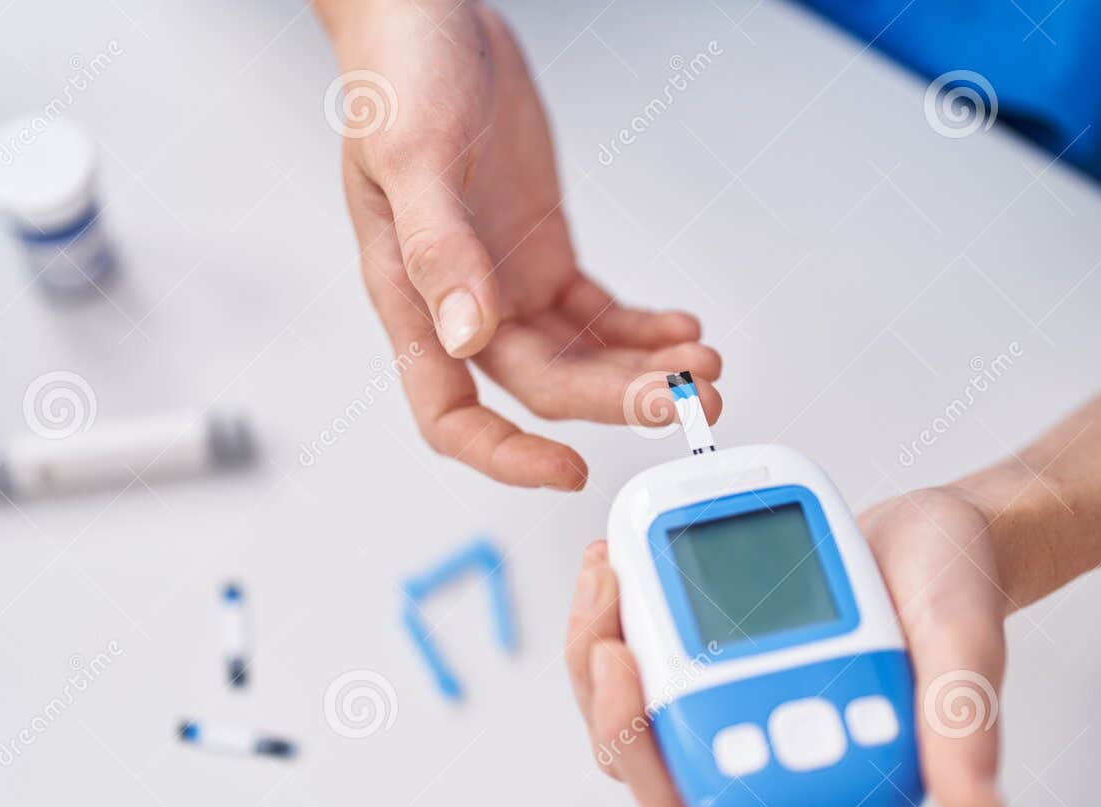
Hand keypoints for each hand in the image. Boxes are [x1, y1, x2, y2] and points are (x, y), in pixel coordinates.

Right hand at [323, 1, 722, 488]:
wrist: (427, 16)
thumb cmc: (397, 77)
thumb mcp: (413, 153)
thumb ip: (438, 245)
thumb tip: (466, 334)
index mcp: (409, 296)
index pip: (450, 412)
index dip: (505, 454)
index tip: (568, 468)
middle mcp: (457, 304)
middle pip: (546, 386)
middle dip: (620, 401)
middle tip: (689, 398)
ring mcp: (503, 281)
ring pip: (580, 357)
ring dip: (642, 369)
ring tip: (703, 365)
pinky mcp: (541, 252)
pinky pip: (595, 314)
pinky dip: (639, 329)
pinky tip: (679, 327)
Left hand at [564, 488, 1011, 806]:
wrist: (936, 535)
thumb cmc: (953, 591)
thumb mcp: (962, 648)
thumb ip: (963, 727)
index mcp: (817, 773)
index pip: (705, 801)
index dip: (647, 754)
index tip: (627, 668)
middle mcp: (761, 748)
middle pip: (643, 758)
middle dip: (604, 693)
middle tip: (603, 614)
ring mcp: (731, 700)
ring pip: (630, 704)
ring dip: (599, 644)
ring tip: (606, 571)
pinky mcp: (712, 653)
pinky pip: (642, 649)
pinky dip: (620, 611)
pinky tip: (616, 559)